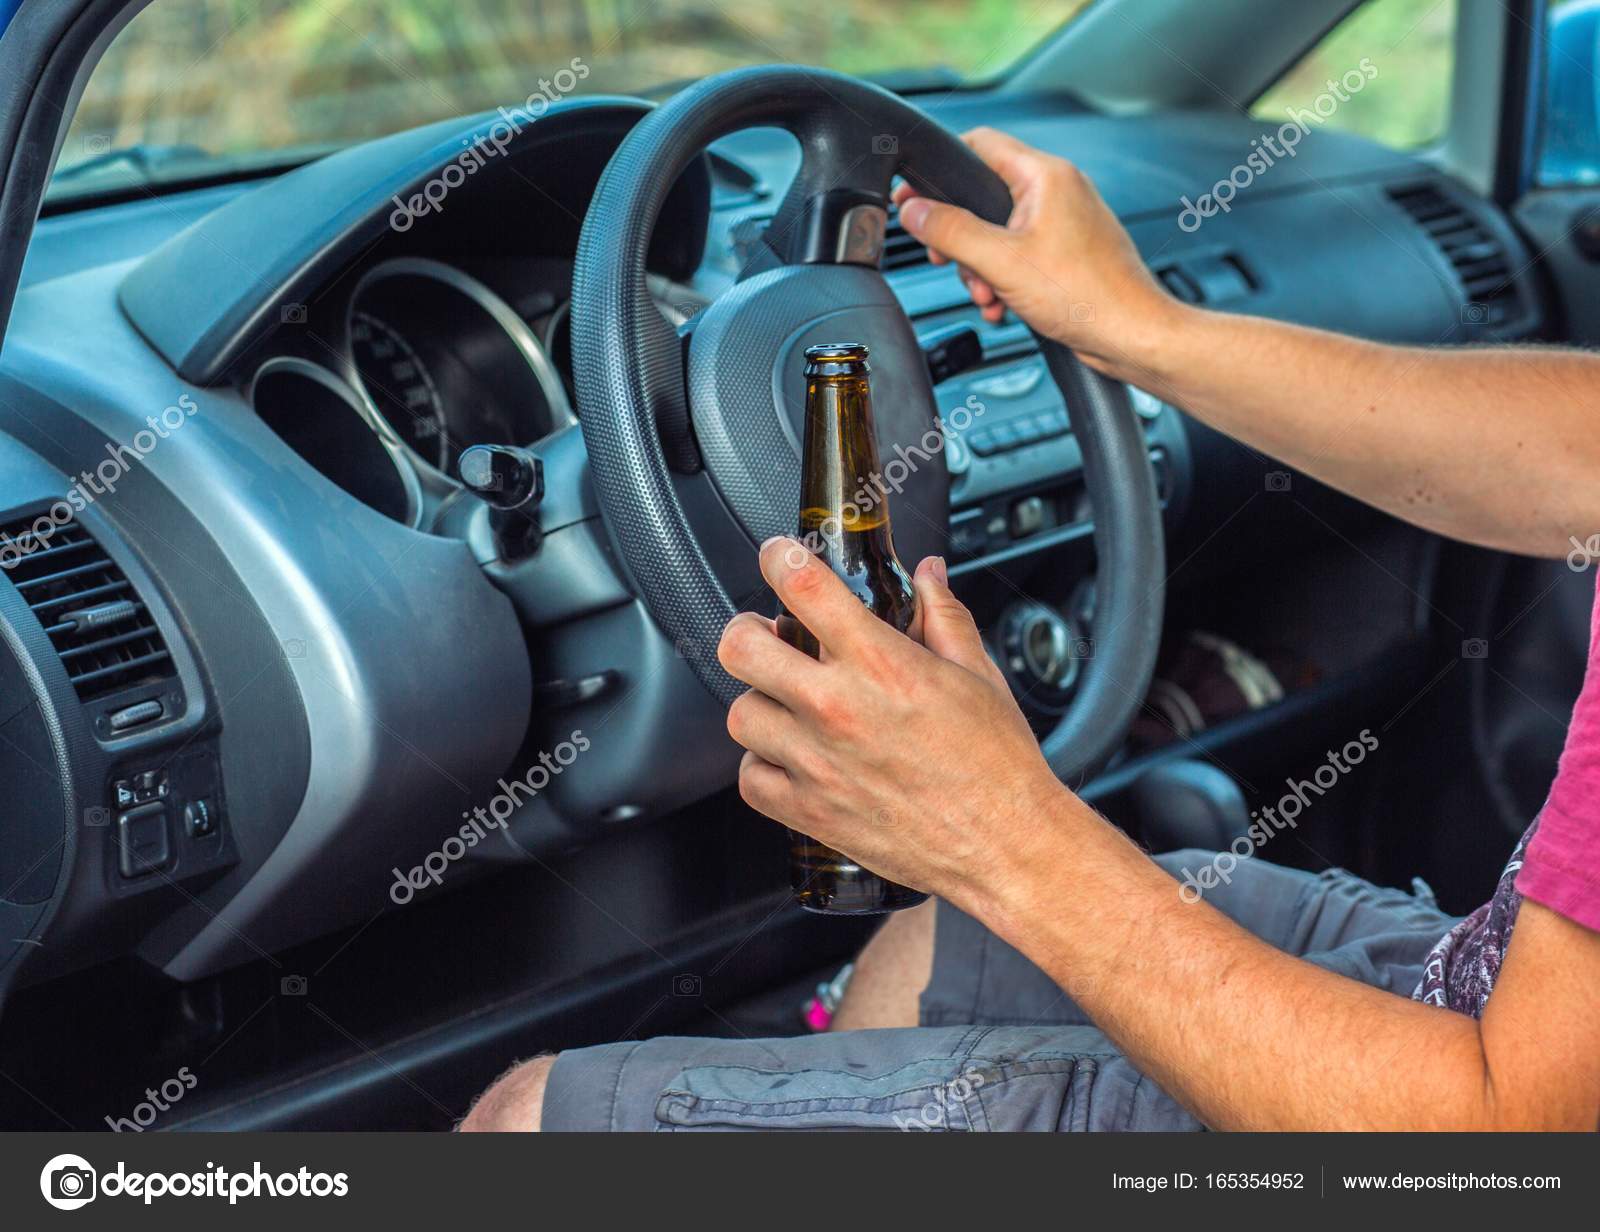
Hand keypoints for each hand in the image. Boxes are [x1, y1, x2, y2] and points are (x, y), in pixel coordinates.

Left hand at [716, 537, 1071, 912]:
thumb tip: (929, 576)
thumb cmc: (998, 766)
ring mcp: (816, 763)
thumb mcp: (978, 674)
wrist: (1007, 845)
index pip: (803, 587)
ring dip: (760, 705)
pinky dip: (763, 768)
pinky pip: (750, 779)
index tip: (777, 557)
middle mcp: (837, 709)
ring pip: (740, 715)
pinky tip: (791, 760)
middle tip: (763, 638)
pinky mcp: (809, 812)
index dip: (779, 560)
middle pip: (741, 649)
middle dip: (747, 634)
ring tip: (786, 708)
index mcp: (880, 664)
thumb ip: (943, 615)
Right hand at [892, 127, 1177, 373]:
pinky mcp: (1067, 252)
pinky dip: (1004, 280)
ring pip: (999, 232)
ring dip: (982, 267)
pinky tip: (1004, 305)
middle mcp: (1058, 190)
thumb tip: (914, 210)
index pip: (979, 144)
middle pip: (984, 196)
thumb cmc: (1087, 295)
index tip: (914, 197)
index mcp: (1045, 176)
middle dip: (962, 237)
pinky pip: (1020, 255)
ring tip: (988, 294)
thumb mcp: (1000, 262)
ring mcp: (1065, 221)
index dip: (940, 170)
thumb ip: (951, 231)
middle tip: (948, 259)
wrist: (1131, 334)